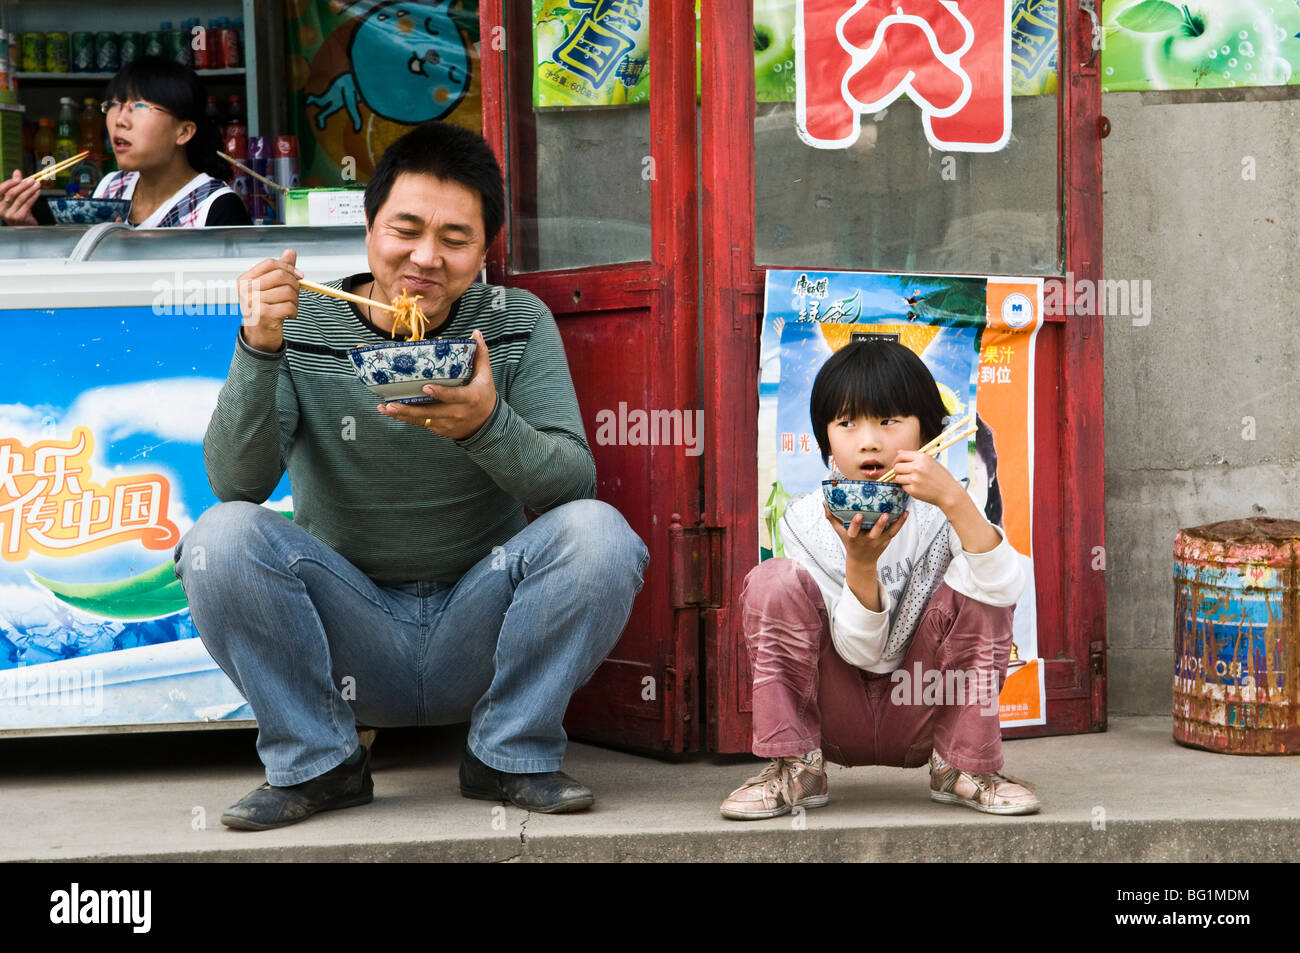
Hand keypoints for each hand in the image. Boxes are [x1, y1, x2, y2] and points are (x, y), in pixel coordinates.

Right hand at [0, 170, 41, 225]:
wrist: (23, 226)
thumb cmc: (17, 209)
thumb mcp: (14, 197)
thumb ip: (14, 184)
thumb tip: (17, 171)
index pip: (0, 190)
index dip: (9, 183)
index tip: (18, 178)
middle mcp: (1, 209)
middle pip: (11, 193)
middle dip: (23, 185)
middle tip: (32, 179)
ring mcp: (9, 214)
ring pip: (21, 198)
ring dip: (30, 190)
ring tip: (37, 184)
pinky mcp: (19, 217)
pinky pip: (27, 204)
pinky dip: (33, 196)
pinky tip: (38, 192)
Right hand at [238, 249, 301, 350]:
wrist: (259, 337)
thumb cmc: (264, 309)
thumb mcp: (269, 288)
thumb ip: (279, 270)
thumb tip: (290, 252)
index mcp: (245, 280)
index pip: (270, 263)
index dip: (288, 268)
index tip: (299, 276)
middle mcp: (246, 290)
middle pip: (281, 276)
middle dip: (295, 285)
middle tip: (295, 295)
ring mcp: (253, 302)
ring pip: (288, 291)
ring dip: (295, 300)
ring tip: (290, 307)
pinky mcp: (263, 314)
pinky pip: (289, 306)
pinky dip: (294, 311)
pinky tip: (290, 315)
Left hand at [378, 328, 497, 440]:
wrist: (487, 425)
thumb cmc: (484, 396)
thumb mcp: (485, 376)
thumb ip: (480, 355)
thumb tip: (476, 333)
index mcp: (469, 398)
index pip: (453, 397)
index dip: (440, 393)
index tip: (426, 388)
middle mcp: (457, 413)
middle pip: (431, 412)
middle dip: (410, 409)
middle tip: (391, 404)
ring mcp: (447, 423)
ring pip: (422, 420)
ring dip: (403, 415)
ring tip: (386, 409)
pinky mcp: (440, 429)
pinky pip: (422, 423)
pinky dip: (407, 419)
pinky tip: (393, 413)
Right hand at [823, 499, 907, 567]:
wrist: (862, 562)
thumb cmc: (850, 543)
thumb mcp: (840, 532)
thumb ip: (832, 518)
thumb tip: (824, 502)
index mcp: (854, 539)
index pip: (854, 532)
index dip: (856, 525)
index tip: (858, 516)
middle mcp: (867, 541)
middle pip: (874, 534)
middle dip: (879, 525)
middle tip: (884, 514)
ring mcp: (878, 541)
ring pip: (888, 532)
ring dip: (896, 523)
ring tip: (901, 512)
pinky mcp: (886, 540)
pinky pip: (895, 531)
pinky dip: (901, 522)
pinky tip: (905, 512)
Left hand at [887, 450, 964, 509]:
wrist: (949, 493)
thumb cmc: (940, 477)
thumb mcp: (931, 462)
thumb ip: (915, 457)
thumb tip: (898, 452)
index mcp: (922, 458)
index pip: (901, 456)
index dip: (896, 460)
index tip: (897, 463)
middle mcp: (917, 467)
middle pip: (896, 467)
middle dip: (897, 471)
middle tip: (903, 474)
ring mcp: (915, 479)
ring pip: (898, 477)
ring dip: (902, 479)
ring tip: (911, 481)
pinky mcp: (913, 490)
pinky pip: (903, 487)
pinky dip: (907, 487)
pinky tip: (916, 487)